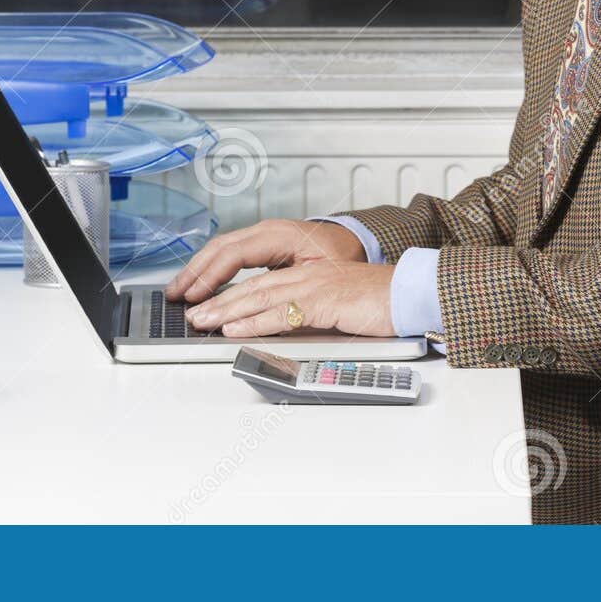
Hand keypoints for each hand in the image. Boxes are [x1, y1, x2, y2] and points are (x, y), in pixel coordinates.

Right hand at [163, 218, 367, 302]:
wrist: (353, 239)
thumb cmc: (342, 256)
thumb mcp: (323, 273)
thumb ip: (294, 288)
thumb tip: (268, 309)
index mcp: (280, 235)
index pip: (235, 254)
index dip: (211, 276)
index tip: (195, 296)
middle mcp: (266, 230)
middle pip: (220, 248)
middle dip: (195, 272)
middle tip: (175, 296)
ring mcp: (260, 234)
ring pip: (219, 248)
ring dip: (197, 269)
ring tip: (177, 290)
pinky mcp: (259, 243)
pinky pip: (227, 252)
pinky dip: (208, 267)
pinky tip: (198, 283)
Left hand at [185, 261, 395, 337]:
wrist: (408, 294)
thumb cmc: (378, 302)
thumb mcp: (335, 304)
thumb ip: (308, 311)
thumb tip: (280, 326)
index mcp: (308, 273)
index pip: (261, 281)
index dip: (230, 292)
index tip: (206, 302)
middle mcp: (306, 274)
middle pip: (252, 286)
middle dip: (218, 300)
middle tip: (191, 312)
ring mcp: (314, 286)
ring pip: (260, 296)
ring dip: (226, 310)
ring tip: (201, 320)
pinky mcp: (324, 301)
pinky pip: (282, 313)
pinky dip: (254, 321)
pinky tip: (235, 328)